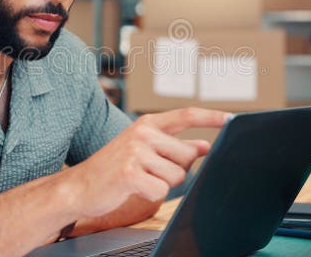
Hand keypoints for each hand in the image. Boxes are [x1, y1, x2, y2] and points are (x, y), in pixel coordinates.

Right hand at [65, 107, 230, 218]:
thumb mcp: (144, 151)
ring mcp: (135, 151)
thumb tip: (205, 146)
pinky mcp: (130, 172)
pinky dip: (151, 195)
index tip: (232, 118)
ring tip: (139, 180)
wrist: (79, 187)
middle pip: (186, 156)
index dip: (211, 117)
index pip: (186, 115)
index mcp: (147, 125)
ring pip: (176, 176)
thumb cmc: (114, 170)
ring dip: (162, 184)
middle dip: (175, 170)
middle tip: (149, 173)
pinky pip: (161, 190)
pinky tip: (133, 189)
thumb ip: (174, 147)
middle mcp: (142, 133)